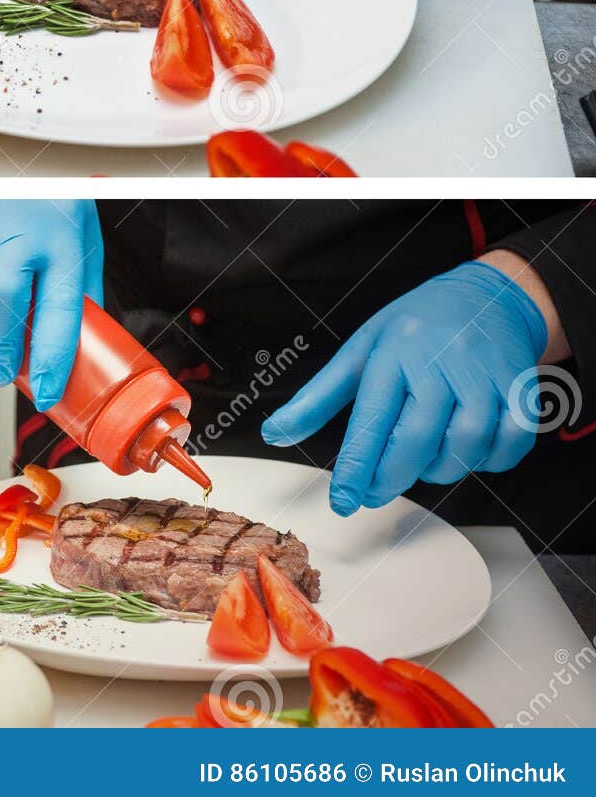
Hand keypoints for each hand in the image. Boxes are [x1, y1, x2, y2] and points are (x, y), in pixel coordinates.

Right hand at [0, 200, 104, 409]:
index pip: (60, 307)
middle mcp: (22, 222)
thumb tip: (75, 354)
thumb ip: (76, 294)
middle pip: (0, 296)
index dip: (50, 357)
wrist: (21, 151)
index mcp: (65, 237)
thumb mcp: (82, 244)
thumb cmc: (54, 206)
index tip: (44, 391)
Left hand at [262, 263, 547, 514]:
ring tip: (420, 461)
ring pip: (464, 448)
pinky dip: (488, 460)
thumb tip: (274, 433)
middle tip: (372, 492)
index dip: (356, 468)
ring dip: (439, 469)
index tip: (343, 501)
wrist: (484, 294)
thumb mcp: (360, 350)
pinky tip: (467, 450)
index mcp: (392, 353)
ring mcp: (483, 376)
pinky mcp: (521, 389)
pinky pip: (508, 445)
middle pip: (416, 440)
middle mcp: (438, 363)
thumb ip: (317, 397)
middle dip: (391, 478)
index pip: (370, 420)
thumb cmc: (415, 326)